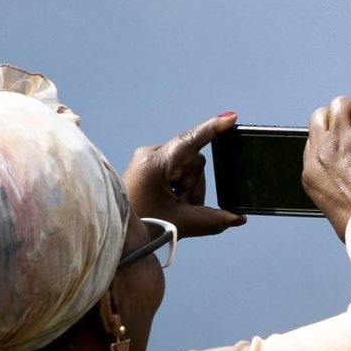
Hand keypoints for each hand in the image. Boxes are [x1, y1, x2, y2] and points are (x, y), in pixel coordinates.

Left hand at [123, 112, 245, 237]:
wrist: (113, 234)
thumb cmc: (139, 227)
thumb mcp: (181, 224)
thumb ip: (214, 220)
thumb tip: (238, 219)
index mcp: (154, 163)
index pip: (191, 141)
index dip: (213, 128)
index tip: (231, 116)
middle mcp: (150, 155)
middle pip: (194, 162)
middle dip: (194, 187)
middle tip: (179, 209)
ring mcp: (148, 160)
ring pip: (188, 169)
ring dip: (187, 190)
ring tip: (169, 209)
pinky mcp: (149, 167)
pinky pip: (176, 172)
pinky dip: (179, 189)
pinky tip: (167, 204)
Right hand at [302, 96, 350, 240]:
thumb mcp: (333, 201)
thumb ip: (333, 179)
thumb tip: (346, 171)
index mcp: (311, 171)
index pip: (313, 137)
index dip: (331, 136)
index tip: (347, 147)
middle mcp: (322, 152)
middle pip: (321, 115)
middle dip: (340, 119)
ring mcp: (342, 142)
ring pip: (341, 104)